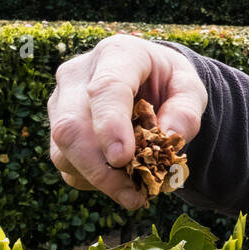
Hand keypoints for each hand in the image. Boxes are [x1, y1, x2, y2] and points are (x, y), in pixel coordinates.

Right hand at [48, 34, 206, 209]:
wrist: (149, 79)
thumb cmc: (170, 82)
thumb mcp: (191, 88)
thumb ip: (187, 110)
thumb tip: (170, 137)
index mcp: (117, 54)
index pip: (105, 89)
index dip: (110, 125)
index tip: (122, 159)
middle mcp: (78, 75)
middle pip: (71, 126)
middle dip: (99, 167)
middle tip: (134, 195)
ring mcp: (61, 102)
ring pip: (62, 149)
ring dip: (97, 179)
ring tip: (134, 194)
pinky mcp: (57, 128)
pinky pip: (65, 163)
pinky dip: (91, 181)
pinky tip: (120, 183)